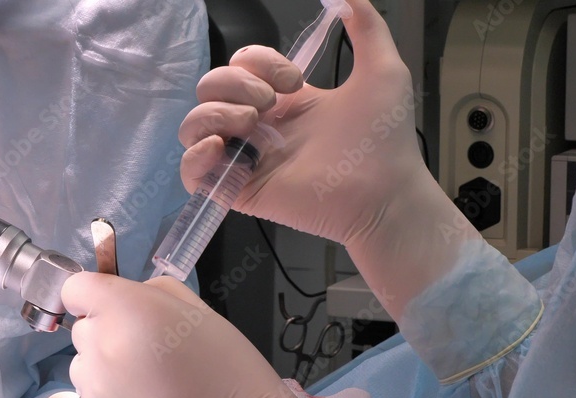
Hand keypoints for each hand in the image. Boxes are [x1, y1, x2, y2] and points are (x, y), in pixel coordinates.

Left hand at [63, 272, 310, 397]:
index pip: (75, 289)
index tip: (115, 308)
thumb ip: (152, 292)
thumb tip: (126, 298)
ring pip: (83, 364)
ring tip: (145, 381)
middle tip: (145, 349)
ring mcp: (92, 386)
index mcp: (125, 309)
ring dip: (104, 366)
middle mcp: (99, 344)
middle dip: (106, 331)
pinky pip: (88, 397)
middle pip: (82, 327)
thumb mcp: (197, 309)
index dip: (94, 295)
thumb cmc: (227, 367)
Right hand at [179, 0, 478, 317]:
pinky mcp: (237, 190)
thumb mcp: (381, 71)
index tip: (295, 81)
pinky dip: (196, 156)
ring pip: (194, 125)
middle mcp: (257, 126)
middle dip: (233, 85)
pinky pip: (191, 172)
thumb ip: (366, 29)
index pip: (240, 65)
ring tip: (249, 126)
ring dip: (215, 114)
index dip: (258, 62)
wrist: (384, 191)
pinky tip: (221, 148)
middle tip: (269, 105)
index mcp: (283, 100)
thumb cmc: (384, 139)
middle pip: (210, 89)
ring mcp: (244, 158)